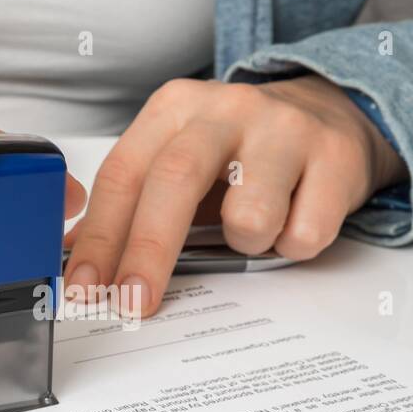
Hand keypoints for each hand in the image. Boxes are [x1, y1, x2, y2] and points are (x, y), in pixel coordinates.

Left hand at [63, 75, 406, 316]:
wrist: (332, 113)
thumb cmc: (243, 153)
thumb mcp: (179, 162)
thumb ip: (130, 207)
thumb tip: (77, 264)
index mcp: (175, 109)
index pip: (123, 175)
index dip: (99, 237)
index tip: (85, 287)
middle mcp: (226, 109)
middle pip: (174, 182)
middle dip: (147, 252)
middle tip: (135, 302)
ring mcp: (284, 129)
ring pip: (248, 217)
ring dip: (246, 244)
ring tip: (254, 229)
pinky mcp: (336, 157)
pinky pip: (303, 235)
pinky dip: (293, 246)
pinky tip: (294, 218)